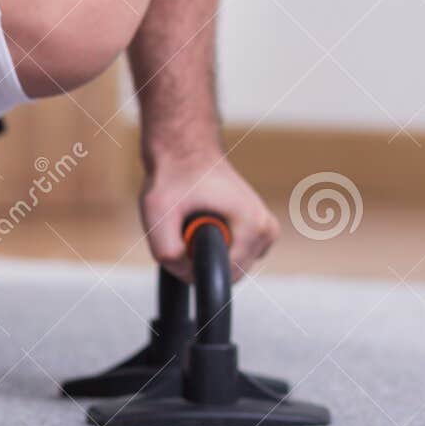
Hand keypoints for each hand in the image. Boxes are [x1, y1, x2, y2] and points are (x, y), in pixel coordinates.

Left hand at [139, 151, 278, 281]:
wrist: (186, 151)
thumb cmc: (174, 176)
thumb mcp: (157, 212)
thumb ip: (167, 251)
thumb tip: (187, 274)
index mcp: (253, 226)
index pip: (222, 274)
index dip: (192, 263)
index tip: (181, 231)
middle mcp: (267, 230)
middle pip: (228, 273)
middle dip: (199, 257)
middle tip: (182, 224)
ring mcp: (266, 231)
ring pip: (229, 266)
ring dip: (204, 250)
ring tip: (193, 219)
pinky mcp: (259, 232)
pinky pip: (233, 257)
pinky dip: (214, 245)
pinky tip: (203, 220)